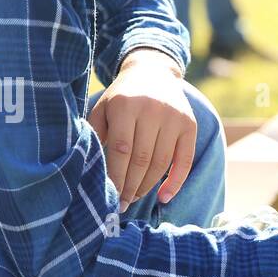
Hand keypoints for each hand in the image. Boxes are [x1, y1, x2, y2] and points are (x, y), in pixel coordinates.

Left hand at [88, 49, 196, 211]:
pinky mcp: (190, 125)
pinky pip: (184, 160)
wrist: (153, 73)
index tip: (110, 197)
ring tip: (135, 198)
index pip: (121, 150)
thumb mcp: (103, 109)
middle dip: (131, 186)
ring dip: (148, 186)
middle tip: (122, 203)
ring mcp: (174, 117)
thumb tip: (88, 170)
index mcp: (125, 105)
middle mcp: (152, 110)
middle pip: (142, 159)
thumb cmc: (121, 98)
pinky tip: (164, 198)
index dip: (116, 177)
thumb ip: (94, 134)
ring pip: (161, 163)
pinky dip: (176, 182)